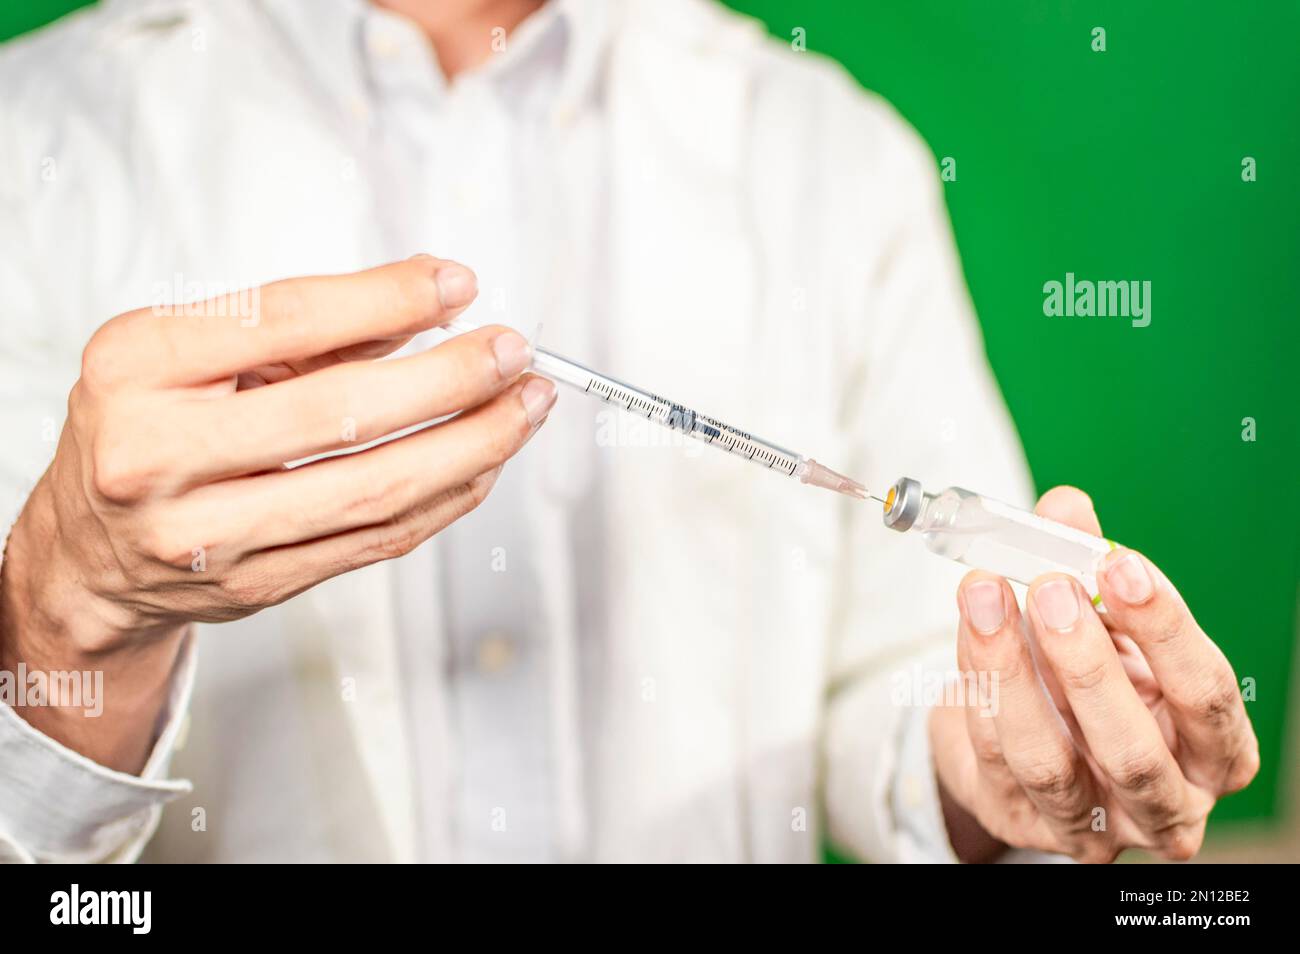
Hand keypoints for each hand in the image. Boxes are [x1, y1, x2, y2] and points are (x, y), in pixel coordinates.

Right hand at [0, 256, 555, 769]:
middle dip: (450, 379)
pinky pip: (378, 538)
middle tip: (512, 354)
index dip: (386, 298)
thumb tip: (429, 298)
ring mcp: (210, 534)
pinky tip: (485, 459)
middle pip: (340, 413)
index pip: (285, 320)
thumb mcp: (189, 350)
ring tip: (524, 405)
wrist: (90, 552)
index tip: (458, 285)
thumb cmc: (148, 428)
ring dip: (471, 444)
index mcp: (138, 368)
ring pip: (375, 488)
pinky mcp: (258, 584)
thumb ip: (308, 326)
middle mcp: (162, 455)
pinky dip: (446, 495)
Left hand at [931, 487, 1258, 862]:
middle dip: (1085, 664)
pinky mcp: (1021, 823)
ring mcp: (1092, 825)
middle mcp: (1164, 802)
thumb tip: (1065, 507)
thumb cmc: (1085, 673)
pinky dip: (975, 686)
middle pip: (1131, 750)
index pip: (1205, 694)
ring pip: (1048, 763)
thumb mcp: (1104, 620)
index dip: (1165, 628)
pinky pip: (992, 757)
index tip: (1119, 563)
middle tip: (1050, 587)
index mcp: (1211, 749)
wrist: (1023, 731)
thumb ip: (1088, 563)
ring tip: (986, 594)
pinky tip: (969, 627)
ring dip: (1010, 672)